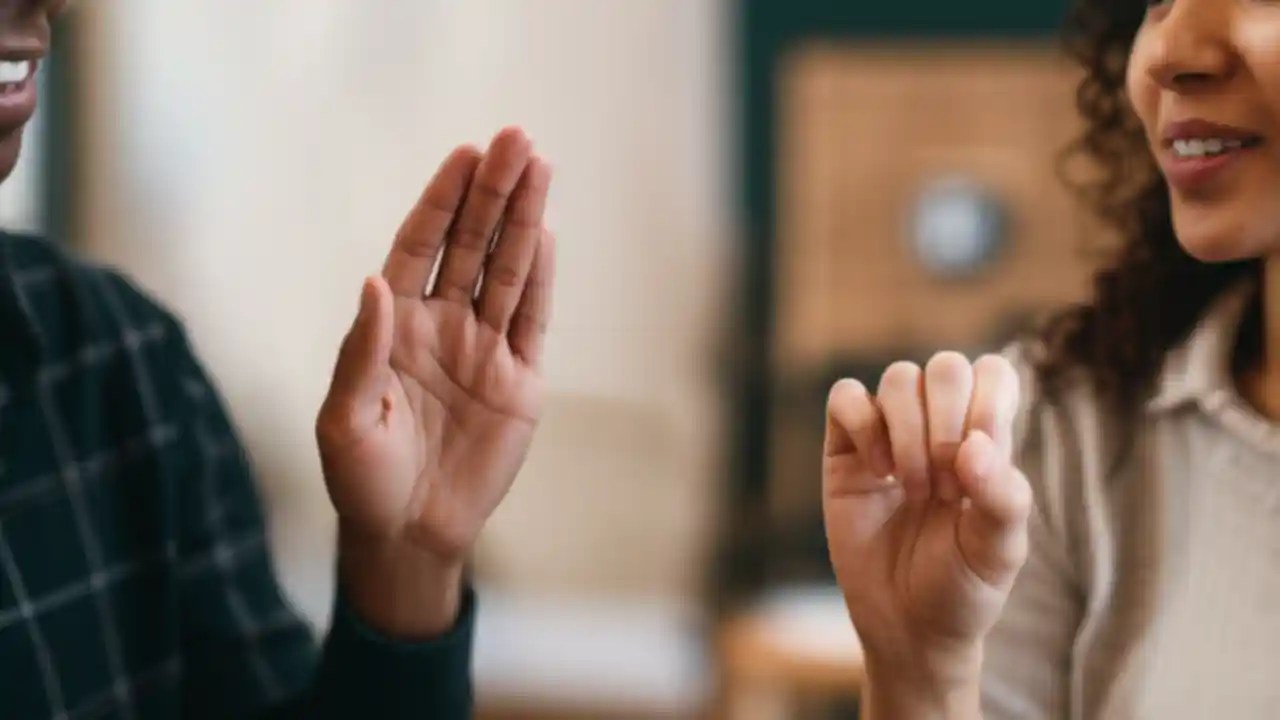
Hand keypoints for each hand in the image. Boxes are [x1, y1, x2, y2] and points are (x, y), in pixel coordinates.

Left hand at [316, 127, 553, 636]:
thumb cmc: (363, 478)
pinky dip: (539, 278)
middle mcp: (441, 325)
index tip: (464, 154)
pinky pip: (531, 321)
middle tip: (516, 138)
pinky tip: (545, 234)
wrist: (410, 534)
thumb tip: (374, 282)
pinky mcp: (519, 382)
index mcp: (395, 325)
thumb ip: (361, 351)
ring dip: (523, 220)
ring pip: (507, 272)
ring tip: (540, 165)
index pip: (422, 246)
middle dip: (493, 192)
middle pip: (472, 245)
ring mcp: (484, 350)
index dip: (442, 200)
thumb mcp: (345, 420)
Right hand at [822, 352, 1030, 714]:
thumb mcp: (1000, 551)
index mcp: (987, 438)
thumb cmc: (963, 585)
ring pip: (898, 377)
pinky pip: (845, 397)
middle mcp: (939, 425)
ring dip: (908, 433)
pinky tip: (877, 475)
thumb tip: (975, 445)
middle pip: (945, 367)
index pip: (993, 373)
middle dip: (946, 425)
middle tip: (944, 488)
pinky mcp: (845, 450)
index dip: (988, 404)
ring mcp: (889, 433)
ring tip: (913, 488)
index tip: (979, 463)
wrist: (907, 627)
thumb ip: (1003, 497)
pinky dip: (864, 427)